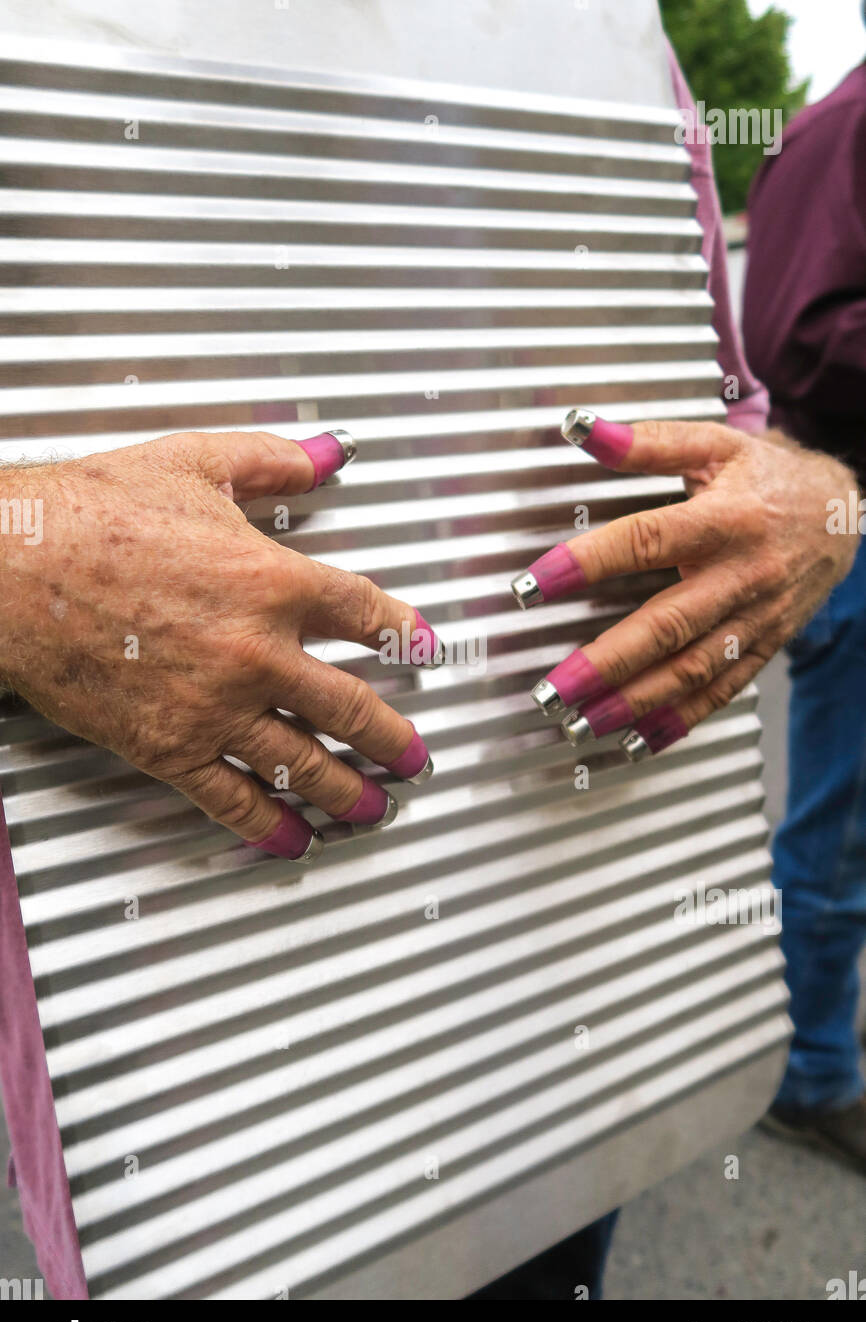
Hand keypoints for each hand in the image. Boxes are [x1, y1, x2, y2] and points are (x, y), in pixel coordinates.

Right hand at [0, 430, 437, 856]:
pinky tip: (293, 842)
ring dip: (349, 793)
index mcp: (274, 581)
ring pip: (304, 764)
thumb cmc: (92, 512)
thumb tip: (326, 454)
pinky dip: (269, 826)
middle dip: (394, 739)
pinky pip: (232, 799)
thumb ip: (273, 461)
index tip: (423, 650)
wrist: (11, 567)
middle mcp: (258, 652)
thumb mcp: (196, 462)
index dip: (405, 634)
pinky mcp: (168, 746)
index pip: (366, 614)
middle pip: (351, 707)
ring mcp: (216, 708)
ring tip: (375, 810)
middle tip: (416, 757)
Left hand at [512, 418, 858, 756]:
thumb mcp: (714, 446)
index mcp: (725, 520)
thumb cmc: (770, 477)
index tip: (532, 583)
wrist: (846, 515)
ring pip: (692, 670)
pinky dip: (678, 722)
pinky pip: (720, 692)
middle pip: (668, 625)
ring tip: (582, 724)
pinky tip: (637, 742)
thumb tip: (582, 428)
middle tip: (554, 689)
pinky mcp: (763, 647)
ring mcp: (756, 618)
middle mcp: (743, 575)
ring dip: (633, 703)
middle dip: (606, 663)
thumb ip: (647, 442)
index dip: (587, 562)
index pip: (646, 540)